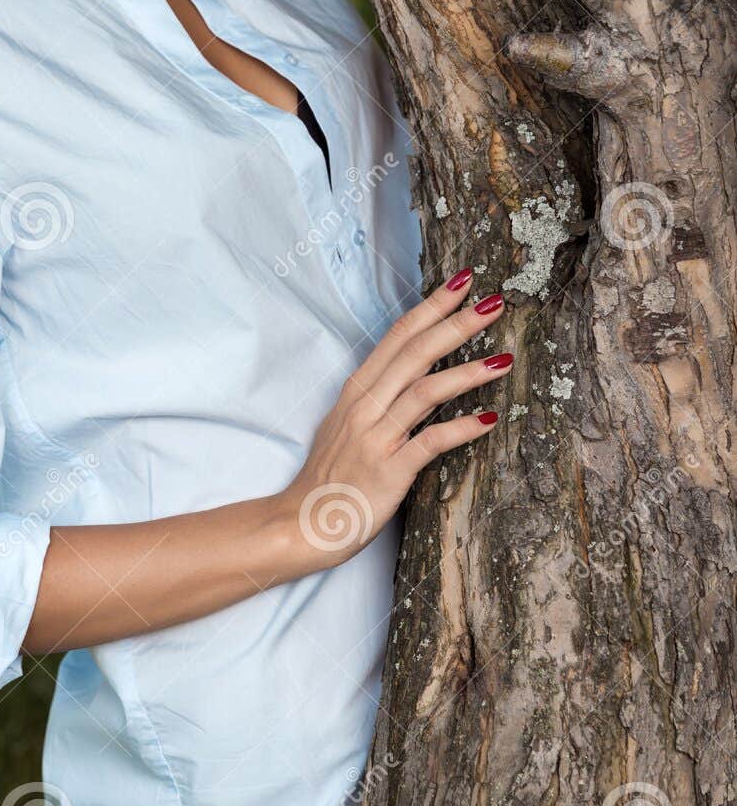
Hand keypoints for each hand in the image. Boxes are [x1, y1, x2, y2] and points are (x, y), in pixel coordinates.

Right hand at [272, 268, 509, 575]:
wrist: (302, 524)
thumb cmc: (329, 477)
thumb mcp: (348, 426)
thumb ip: (379, 398)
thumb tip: (415, 377)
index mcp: (358, 390)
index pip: (398, 335)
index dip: (431, 307)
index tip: (462, 282)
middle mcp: (365, 406)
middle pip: (415, 352)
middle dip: (456, 324)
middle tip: (493, 302)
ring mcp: (376, 437)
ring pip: (424, 392)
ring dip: (466, 372)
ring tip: (504, 359)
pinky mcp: (388, 471)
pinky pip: (429, 443)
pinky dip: (460, 429)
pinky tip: (489, 419)